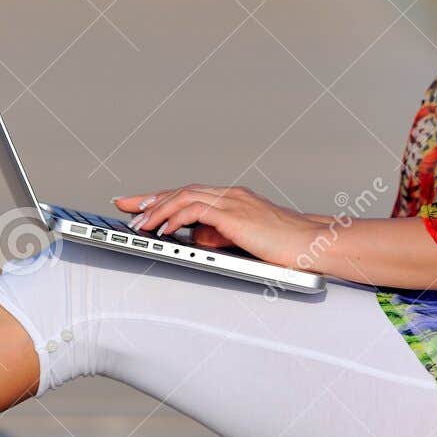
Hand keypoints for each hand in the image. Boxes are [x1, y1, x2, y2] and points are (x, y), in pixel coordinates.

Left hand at [111, 185, 320, 269]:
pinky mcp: (234, 213)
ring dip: (157, 209)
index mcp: (233, 199)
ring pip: (184, 195)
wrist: (312, 244)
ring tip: (139, 223)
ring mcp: (233, 201)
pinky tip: (164, 229)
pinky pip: (195, 209)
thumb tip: (195, 238)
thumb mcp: (244, 241)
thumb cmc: (284, 247)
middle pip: (180, 190)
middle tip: (124, 206)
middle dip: (149, 199)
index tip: (138, 204)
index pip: (189, 194)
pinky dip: (175, 216)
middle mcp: (230, 195)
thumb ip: (219, 235)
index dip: (161, 198)